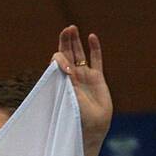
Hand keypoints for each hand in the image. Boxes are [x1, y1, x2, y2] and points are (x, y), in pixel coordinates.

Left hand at [51, 26, 111, 155]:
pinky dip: (94, 48)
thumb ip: (64, 82)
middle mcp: (71, 77)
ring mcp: (84, 76)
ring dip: (76, 41)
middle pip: (67, 54)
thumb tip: (61, 64)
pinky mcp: (98, 78)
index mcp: (60, 81)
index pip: (57, 62)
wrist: (91, 127)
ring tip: (72, 28)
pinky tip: (91, 36)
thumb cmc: (75, 117)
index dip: (61, 59)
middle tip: (66, 29)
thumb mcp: (67, 97)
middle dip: (66, 41)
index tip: (66, 68)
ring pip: (80, 54)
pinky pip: (96, 60)